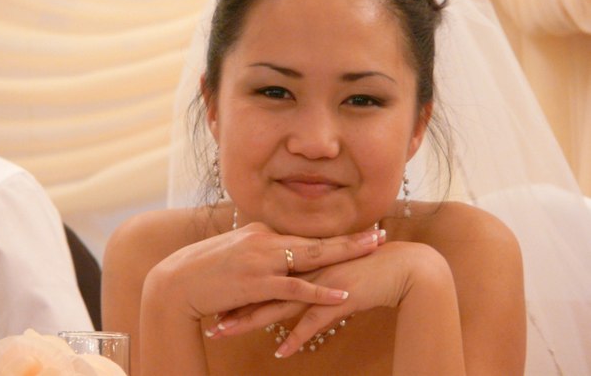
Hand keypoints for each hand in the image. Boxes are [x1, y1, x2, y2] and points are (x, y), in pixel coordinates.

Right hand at [144, 222, 385, 323]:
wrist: (174, 282)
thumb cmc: (201, 269)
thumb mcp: (233, 252)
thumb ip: (257, 250)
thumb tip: (275, 253)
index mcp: (261, 233)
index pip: (304, 235)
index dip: (332, 236)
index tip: (355, 232)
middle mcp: (265, 240)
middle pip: (316, 239)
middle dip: (350, 238)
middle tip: (379, 233)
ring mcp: (262, 260)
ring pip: (312, 257)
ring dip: (345, 255)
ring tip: (372, 252)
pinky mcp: (256, 283)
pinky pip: (295, 289)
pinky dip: (320, 292)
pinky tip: (342, 295)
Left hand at [207, 241, 449, 357]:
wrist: (403, 266)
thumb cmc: (368, 269)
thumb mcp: (333, 273)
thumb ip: (312, 281)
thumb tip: (294, 293)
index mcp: (305, 262)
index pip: (266, 277)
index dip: (242, 289)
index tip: (217, 299)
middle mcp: (309, 270)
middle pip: (264, 290)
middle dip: (236, 306)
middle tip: (211, 319)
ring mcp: (322, 284)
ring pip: (279, 305)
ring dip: (251, 321)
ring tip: (225, 332)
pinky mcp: (340, 298)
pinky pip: (314, 322)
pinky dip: (296, 337)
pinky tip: (280, 352)